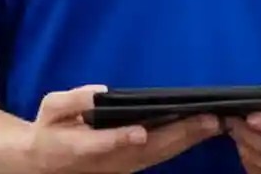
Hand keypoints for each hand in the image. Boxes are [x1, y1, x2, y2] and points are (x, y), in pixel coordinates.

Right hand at [27, 84, 222, 173]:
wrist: (47, 163)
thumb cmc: (49, 131)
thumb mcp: (50, 109)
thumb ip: (71, 101)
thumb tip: (99, 93)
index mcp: (80, 147)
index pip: (102, 144)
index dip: (120, 139)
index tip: (139, 132)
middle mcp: (106, 161)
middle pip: (144, 151)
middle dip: (177, 136)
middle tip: (207, 120)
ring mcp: (122, 166)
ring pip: (158, 155)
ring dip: (187, 140)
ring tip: (212, 124)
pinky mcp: (132, 165)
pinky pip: (160, 156)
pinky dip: (182, 144)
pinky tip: (200, 131)